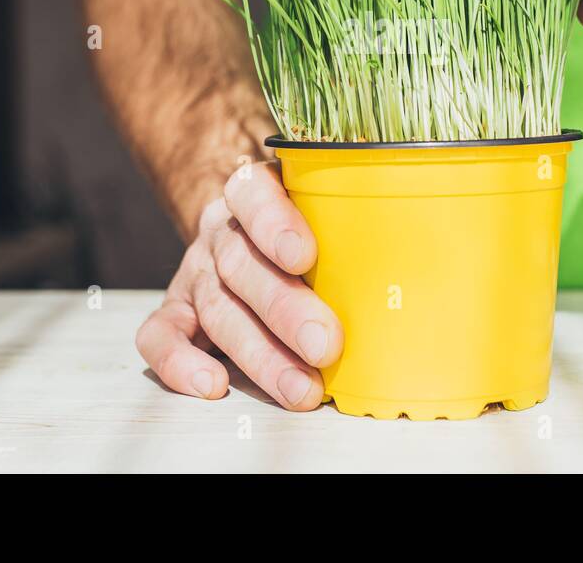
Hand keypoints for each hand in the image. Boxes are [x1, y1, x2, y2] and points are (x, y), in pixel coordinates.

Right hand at [135, 161, 342, 410]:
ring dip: (260, 354)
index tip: (304, 255)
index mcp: (255, 192)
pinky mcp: (175, 310)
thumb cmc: (312, 232)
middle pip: (241, 265)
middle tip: (326, 345)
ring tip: (301, 389)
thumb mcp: (330, 214)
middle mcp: (220, 231)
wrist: (250, 235)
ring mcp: (194, 271)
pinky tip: (213, 385)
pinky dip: (179, 362)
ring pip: (216, 308)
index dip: (274, 223)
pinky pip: (159, 334)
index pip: (253, 194)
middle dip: (284, 310)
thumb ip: (358, 228)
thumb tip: (422, 267)